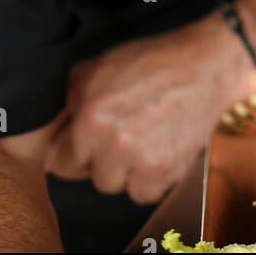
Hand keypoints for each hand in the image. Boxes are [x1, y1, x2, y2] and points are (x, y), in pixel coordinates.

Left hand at [43, 10, 255, 202]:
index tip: (85, 141)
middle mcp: (115, 145)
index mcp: (92, 118)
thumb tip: (51, 127)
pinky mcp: (167, 172)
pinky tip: (157, 149)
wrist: (205, 66)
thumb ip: (68, 97)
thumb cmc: (152, 61)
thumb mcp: (99, 66)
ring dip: (125, 170)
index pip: (60, 162)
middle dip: (100, 159)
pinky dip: (149, 177)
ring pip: (116, 186)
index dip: (72, 149)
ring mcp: (143, 161)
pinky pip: (144, 193)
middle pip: (90, 177)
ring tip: (141, 138)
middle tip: (120, 133)